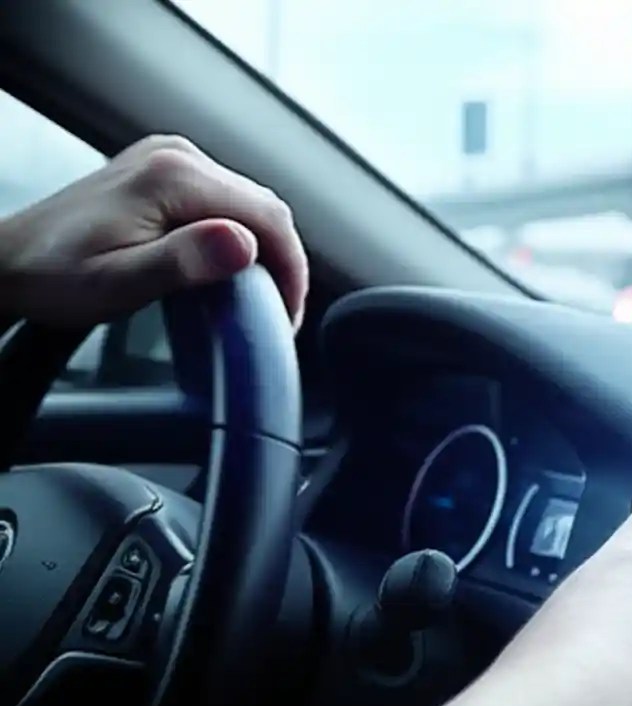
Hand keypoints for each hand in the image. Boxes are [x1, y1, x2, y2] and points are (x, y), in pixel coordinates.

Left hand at [0, 135, 307, 328]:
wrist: (7, 260)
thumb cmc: (53, 277)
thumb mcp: (117, 283)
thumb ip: (183, 262)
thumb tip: (244, 244)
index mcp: (174, 176)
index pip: (268, 216)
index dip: (292, 269)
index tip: (287, 314)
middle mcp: (177, 155)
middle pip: (265, 206)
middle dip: (283, 262)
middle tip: (279, 314)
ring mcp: (172, 157)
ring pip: (250, 203)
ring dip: (266, 249)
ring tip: (263, 297)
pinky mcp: (167, 169)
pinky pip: (226, 199)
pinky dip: (242, 234)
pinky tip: (234, 267)